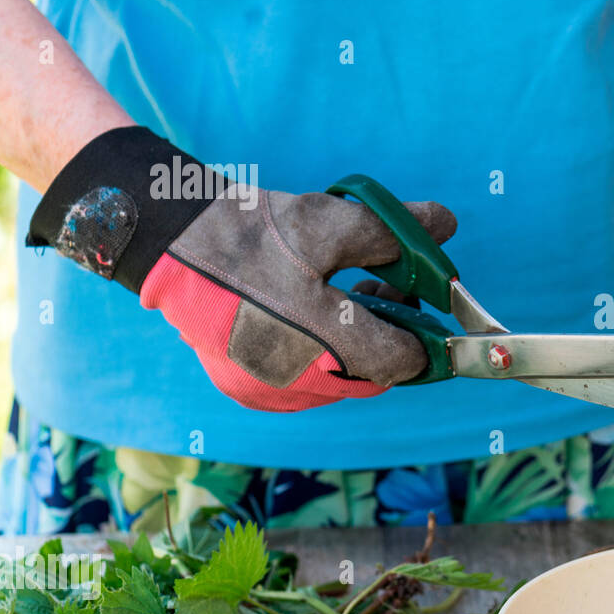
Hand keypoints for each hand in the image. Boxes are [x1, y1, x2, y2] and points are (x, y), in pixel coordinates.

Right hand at [27, 127, 455, 410]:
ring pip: (340, 382)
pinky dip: (321, 357)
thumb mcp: (330, 220)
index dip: (422, 334)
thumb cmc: (251, 229)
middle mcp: (292, 381)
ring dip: (356, 346)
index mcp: (319, 342)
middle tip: (385, 290)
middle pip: (372, 374)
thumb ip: (394, 232)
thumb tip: (446, 224)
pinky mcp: (245, 391)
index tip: (423, 302)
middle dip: (388, 336)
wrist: (168, 241)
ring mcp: (266, 392)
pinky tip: (313, 315)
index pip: (402, 361)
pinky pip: (306, 384)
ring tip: (348, 295)